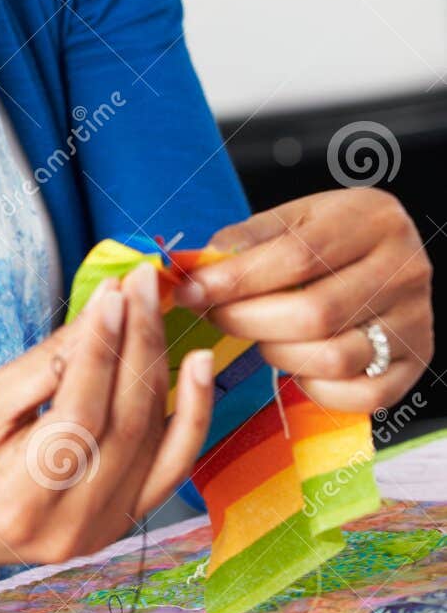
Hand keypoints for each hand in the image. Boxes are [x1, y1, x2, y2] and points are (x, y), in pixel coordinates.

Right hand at [0, 263, 214, 585]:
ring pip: (154, 441)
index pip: (77, 416)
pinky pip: (169, 466)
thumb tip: (100, 315)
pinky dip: (189, 417)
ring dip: (163, 367)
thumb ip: (43, 368)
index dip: (100, 351)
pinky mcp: (120, 524)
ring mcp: (102, 533)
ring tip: (162, 306)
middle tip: (140, 283)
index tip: (112, 293)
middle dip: (136, 344)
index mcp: (20, 503)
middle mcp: (71, 529)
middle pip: (124, 425)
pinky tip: (199, 369)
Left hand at [185, 189, 433, 413]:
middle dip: (248, 320)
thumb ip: (248, 238)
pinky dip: (317, 387)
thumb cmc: (336, 236)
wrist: (392, 256)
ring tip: (264, 335)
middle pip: (314, 313)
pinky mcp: (419, 361)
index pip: (297, 256)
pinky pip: (360, 394)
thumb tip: (197, 267)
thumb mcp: (297, 217)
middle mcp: (405, 269)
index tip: (193, 290)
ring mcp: (416, 319)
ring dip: (279, 354)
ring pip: (333, 358)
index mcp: (372, 219)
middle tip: (218, 316)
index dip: (237, 279)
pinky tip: (302, 362)